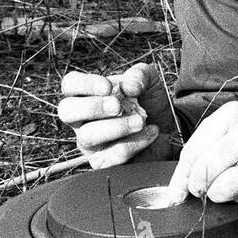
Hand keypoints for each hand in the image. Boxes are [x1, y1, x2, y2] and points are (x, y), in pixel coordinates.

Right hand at [58, 63, 177, 168]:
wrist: (171, 131)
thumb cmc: (152, 104)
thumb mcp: (150, 82)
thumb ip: (140, 74)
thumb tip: (127, 86)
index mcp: (88, 94)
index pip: (71, 84)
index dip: (85, 84)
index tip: (108, 87)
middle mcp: (82, 119)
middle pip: (66, 111)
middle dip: (93, 107)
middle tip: (118, 106)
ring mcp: (90, 142)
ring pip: (87, 136)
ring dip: (117, 127)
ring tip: (141, 121)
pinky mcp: (103, 162)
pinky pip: (110, 156)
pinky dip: (133, 143)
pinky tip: (150, 133)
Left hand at [167, 101, 237, 204]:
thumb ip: (212, 141)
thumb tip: (183, 177)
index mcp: (233, 115)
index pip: (194, 150)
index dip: (181, 176)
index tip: (176, 190)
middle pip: (204, 171)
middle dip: (196, 187)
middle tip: (199, 190)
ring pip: (222, 189)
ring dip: (217, 194)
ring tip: (225, 187)